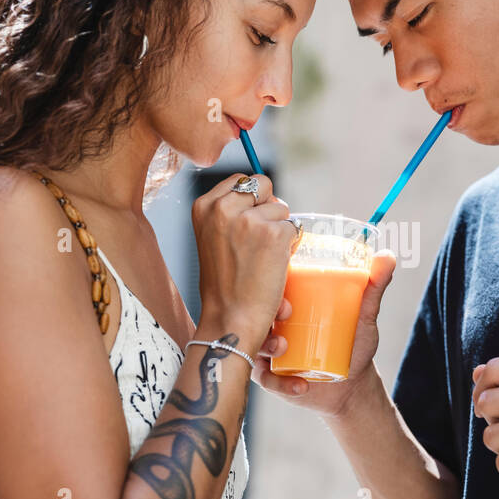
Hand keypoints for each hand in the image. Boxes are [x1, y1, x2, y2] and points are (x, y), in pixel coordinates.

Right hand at [192, 173, 298, 353]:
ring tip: (263, 259)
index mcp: (204, 206)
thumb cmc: (225, 285)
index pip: (241, 179)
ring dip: (279, 231)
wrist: (230, 318)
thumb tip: (264, 195)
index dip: (252, 200)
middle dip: (269, 208)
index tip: (248, 222)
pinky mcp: (273, 234)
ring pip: (281, 208)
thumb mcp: (213, 240)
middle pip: (264, 184)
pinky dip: (290, 247)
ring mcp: (249, 220)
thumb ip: (230, 215)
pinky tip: (273, 266)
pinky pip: (294, 229)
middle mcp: (223, 208)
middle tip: (259, 241)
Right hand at [252, 249, 397, 416]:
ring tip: (283, 347)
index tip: (283, 279)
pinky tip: (301, 386)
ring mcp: (268, 350)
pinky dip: (281, 383)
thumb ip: (374, 287)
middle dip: (262, 309)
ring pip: (254, 343)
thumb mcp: (363, 315)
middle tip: (284, 313)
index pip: (268, 285)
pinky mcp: (269, 377)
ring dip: (266, 344)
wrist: (351, 386)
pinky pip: (264, 378)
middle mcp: (273, 324)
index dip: (267, 278)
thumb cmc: (354, 344)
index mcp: (289, 302)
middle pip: (254, 311)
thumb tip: (387, 255)